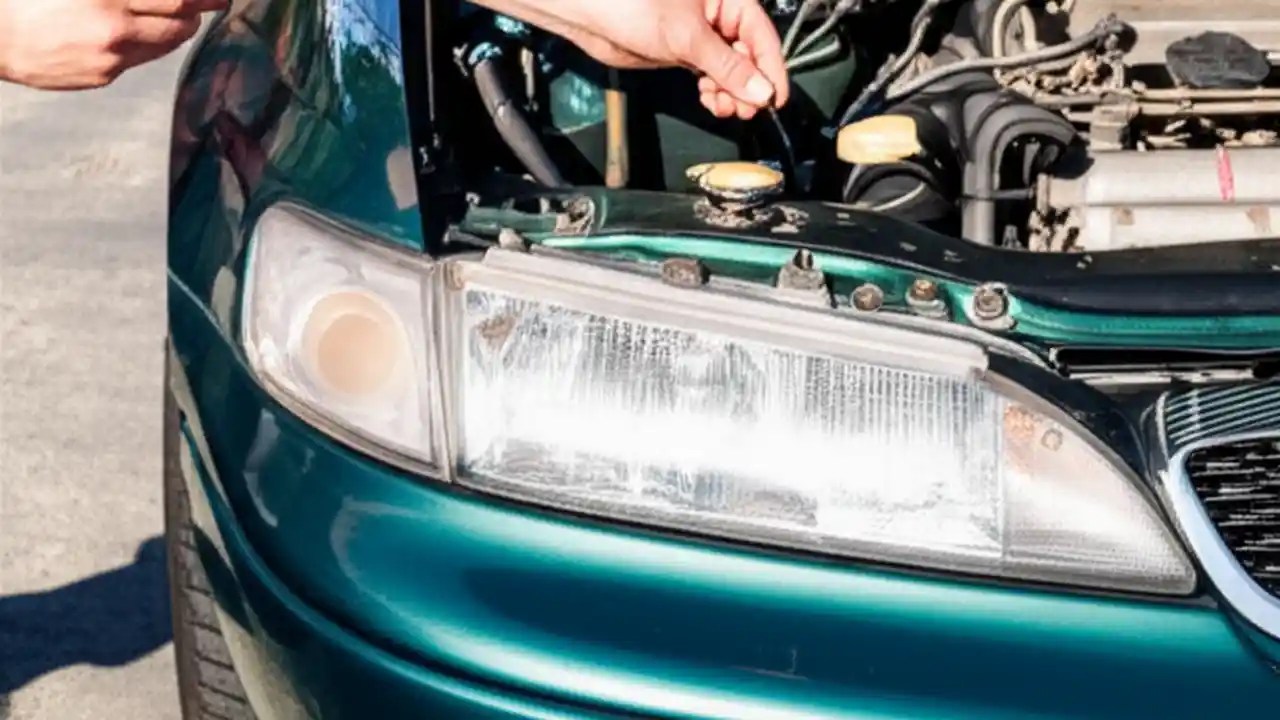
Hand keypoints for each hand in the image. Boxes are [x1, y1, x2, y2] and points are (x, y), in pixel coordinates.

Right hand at [0, 0, 227, 89]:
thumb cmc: (30, 1)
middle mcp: (115, 24)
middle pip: (180, 16)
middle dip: (201, 8)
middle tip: (215, 1)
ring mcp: (112, 54)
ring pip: (167, 41)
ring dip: (183, 26)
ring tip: (188, 16)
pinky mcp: (106, 75)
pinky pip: (144, 58)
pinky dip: (156, 43)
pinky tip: (153, 34)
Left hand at [475, 0, 788, 119]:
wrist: (590, 15)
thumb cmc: (632, 5)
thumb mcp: (687, 38)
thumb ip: (727, 66)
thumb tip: (759, 90)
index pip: (762, 36)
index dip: (771, 69)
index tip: (774, 98)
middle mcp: (717, 16)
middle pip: (749, 56)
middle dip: (748, 85)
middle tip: (744, 109)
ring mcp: (700, 36)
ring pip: (730, 69)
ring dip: (731, 93)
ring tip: (724, 108)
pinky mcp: (683, 52)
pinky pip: (711, 75)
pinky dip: (714, 91)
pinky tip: (710, 100)